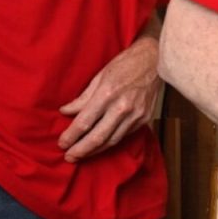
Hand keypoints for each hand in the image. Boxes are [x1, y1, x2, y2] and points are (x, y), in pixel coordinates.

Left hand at [59, 38, 162, 161]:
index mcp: (107, 94)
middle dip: (81, 150)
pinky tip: (101, 145)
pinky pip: (124, 135)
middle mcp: (122, 107)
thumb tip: (66, 111)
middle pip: (98, 137)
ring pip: (112, 141)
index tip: (62, 143)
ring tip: (82, 155)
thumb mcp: (100, 76)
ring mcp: (135, 115)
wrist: (155, 61)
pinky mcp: (144, 119)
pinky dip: (110, 142)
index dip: (71, 135)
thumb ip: (83, 97)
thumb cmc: (126, 64)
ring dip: (95, 150)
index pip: (85, 121)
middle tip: (69, 157)